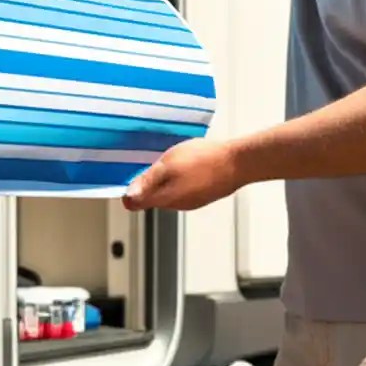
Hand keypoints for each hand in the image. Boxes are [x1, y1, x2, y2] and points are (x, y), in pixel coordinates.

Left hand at [122, 138, 244, 211]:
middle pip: (151, 198)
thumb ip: (147, 181)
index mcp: (164, 199)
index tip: (129, 177)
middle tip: (153, 162)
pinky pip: (183, 189)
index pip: (135, 204)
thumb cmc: (204, 161)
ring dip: (165, 179)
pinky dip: (180, 178)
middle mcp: (176, 205)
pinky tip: (189, 165)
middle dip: (148, 183)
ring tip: (173, 161)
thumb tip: (128, 197)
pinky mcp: (202, 195)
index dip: (128, 191)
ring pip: (168, 192)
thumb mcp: (169, 164)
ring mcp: (191, 201)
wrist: (238, 163)